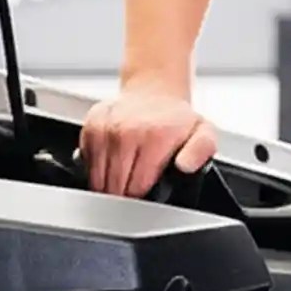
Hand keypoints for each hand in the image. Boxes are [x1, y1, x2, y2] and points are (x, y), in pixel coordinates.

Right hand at [78, 84, 215, 197]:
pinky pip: (86, 163)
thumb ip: (201, 152)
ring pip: (97, 178)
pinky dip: (96, 169)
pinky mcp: (91, 126)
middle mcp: (128, 131)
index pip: (137, 188)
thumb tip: (185, 166)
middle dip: (125, 195)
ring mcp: (106, 128)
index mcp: (155, 136)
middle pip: (115, 186)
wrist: (155, 92)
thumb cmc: (177, 119)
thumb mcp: (204, 133)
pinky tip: (112, 163)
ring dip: (108, 185)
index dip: (142, 198)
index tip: (148, 194)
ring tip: (125, 176)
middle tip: (136, 187)